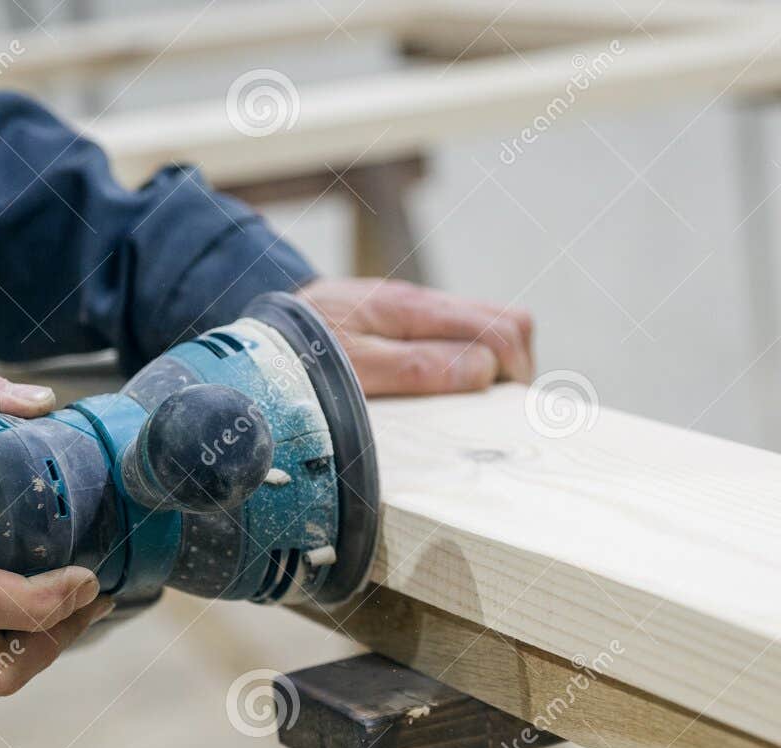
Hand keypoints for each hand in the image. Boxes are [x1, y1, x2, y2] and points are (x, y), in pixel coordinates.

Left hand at [298, 277, 533, 395]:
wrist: (265, 325)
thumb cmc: (301, 350)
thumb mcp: (351, 367)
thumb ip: (416, 366)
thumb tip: (482, 369)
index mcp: (414, 309)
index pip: (501, 327)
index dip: (513, 372)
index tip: (498, 412)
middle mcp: (424, 302)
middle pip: (509, 322)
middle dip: (515, 368)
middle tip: (495, 412)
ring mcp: (420, 310)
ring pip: (492, 326)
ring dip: (497, 365)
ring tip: (478, 405)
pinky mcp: (411, 322)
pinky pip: (464, 335)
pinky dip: (474, 362)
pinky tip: (454, 390)